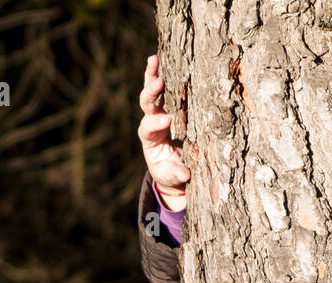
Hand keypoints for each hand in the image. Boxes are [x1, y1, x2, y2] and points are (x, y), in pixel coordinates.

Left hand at [138, 54, 190, 208]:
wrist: (172, 166)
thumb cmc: (171, 171)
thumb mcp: (172, 176)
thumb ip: (175, 174)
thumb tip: (184, 175)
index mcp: (150, 139)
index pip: (149, 128)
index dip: (157, 123)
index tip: (167, 120)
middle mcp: (151, 122)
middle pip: (147, 105)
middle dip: (151, 94)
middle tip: (158, 82)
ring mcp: (159, 111)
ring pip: (152, 92)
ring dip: (152, 75)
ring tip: (153, 59)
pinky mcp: (169, 104)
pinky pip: (164, 87)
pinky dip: (160, 72)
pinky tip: (159, 56)